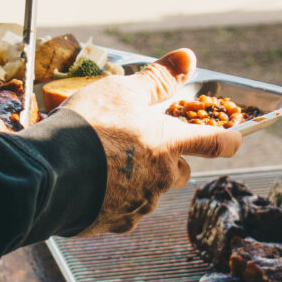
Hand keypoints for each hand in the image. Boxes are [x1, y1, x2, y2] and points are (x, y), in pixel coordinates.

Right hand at [57, 50, 242, 233]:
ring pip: (148, 191)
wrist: (48, 173)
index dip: (228, 139)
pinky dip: (110, 198)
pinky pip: (121, 210)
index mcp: (170, 143)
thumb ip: (158, 78)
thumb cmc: (89, 127)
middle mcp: (162, 178)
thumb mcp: (123, 91)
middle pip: (179, 171)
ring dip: (135, 179)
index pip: (216, 143)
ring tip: (103, 162)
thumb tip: (188, 57)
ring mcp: (140, 205)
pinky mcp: (115, 224)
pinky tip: (88, 183)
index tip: (233, 138)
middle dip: (166, 160)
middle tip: (138, 144)